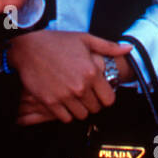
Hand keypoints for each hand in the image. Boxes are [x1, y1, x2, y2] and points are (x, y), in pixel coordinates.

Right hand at [7, 30, 131, 124]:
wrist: (29, 46)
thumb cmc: (58, 41)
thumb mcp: (85, 39)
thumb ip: (108, 47)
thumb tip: (128, 49)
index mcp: (91, 72)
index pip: (109, 99)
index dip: (105, 97)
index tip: (99, 93)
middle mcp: (80, 87)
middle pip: (95, 109)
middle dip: (92, 103)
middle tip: (86, 95)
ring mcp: (64, 96)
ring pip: (81, 115)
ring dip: (80, 109)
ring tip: (75, 98)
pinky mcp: (50, 102)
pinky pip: (65, 118)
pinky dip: (66, 113)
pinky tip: (64, 102)